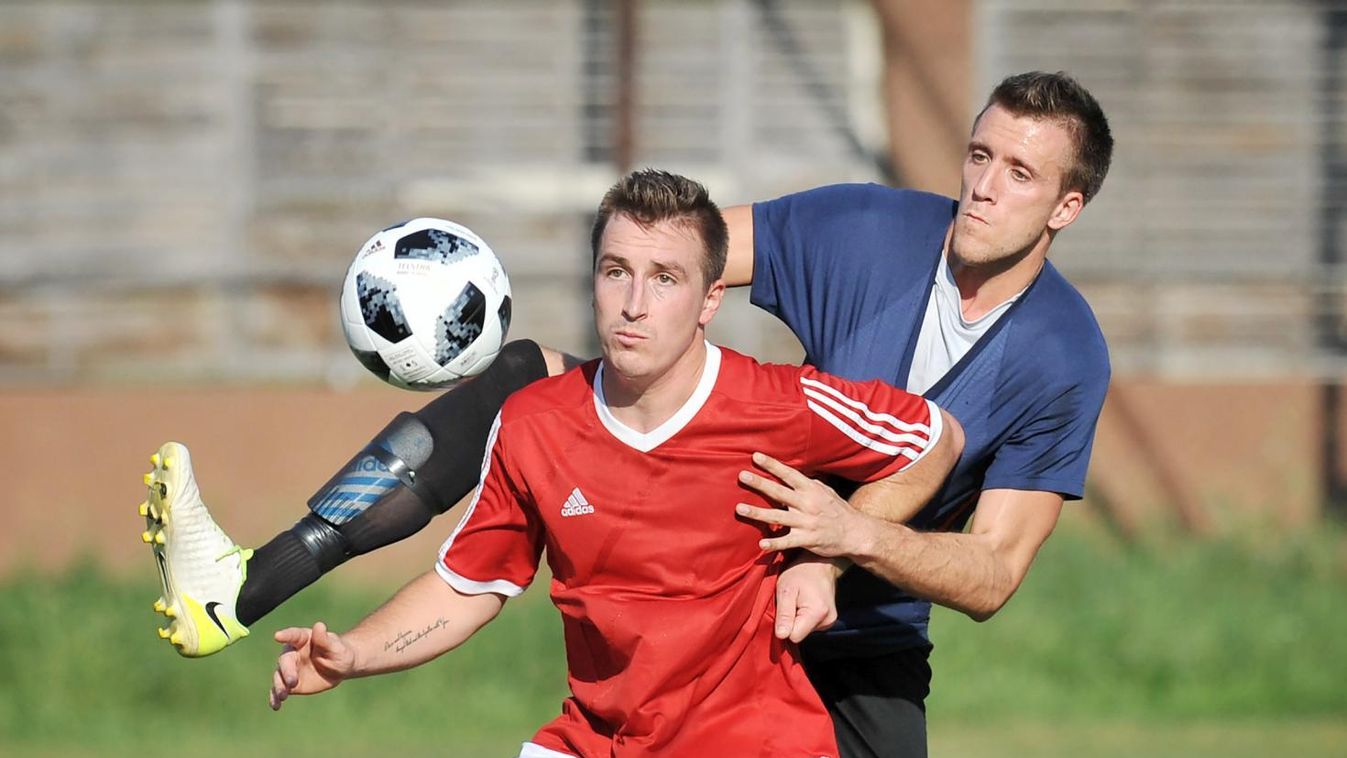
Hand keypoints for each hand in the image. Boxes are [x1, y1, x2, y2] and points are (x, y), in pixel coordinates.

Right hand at [269, 621, 355, 710]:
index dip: (286, 635)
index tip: (278, 636)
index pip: (294, 635)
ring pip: (279, 676)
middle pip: (285, 660)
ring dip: (279, 686)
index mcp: (304, 639)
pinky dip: (275, 698)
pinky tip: (275, 706)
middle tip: (292, 681)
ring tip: (283, 696)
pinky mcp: (289, 684)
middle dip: (286, 671)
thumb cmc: (339, 652)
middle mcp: (293, 653)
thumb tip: (319, 625)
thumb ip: (325, 639)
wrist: (340, 668)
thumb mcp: (336, 647)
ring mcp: (289, 669)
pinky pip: (279, 690)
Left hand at [736, 452, 870, 557]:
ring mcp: (806, 522)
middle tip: (742, 476)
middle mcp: (807, 504)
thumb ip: (807, 483)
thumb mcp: (825, 490)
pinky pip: (787, 542)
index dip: (772, 465)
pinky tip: (761, 544)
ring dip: (757, 513)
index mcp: (811, 490)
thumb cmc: (837, 510)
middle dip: (760, 483)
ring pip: (777, 517)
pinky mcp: (807, 540)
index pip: (789, 474)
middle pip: (779, 492)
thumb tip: (789, 473)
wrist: (855, 533)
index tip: (755, 456)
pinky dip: (774, 544)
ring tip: (739, 508)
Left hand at [774, 554, 841, 642]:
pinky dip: (803, 617)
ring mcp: (830, 621)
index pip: (794, 636)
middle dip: (791, 621)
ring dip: (797, 618)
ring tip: (798, 600)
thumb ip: (784, 614)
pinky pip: (809, 626)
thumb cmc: (800, 572)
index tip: (785, 609)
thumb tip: (781, 636)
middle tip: (792, 601)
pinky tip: (804, 603)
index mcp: (817, 614)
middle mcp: (828, 621)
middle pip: (799, 634)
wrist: (819, 563)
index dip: (785, 625)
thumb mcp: (786, 589)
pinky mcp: (829, 620)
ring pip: (804, 630)